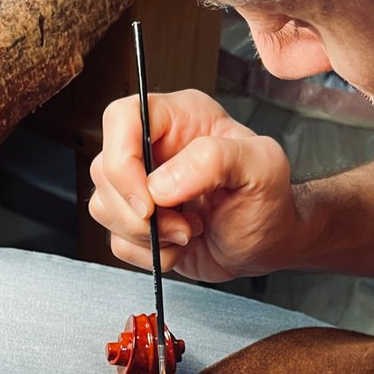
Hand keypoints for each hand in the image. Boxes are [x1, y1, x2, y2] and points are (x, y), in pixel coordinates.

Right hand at [88, 89, 305, 282]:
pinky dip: (150, 255)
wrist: (268, 244)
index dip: (123, 160)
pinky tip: (182, 246)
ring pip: (103, 208)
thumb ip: (212, 161)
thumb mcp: (261, 168)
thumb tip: (159, 185)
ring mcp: (142, 187)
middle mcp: (154, 148)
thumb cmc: (270, 200)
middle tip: (186, 226)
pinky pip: (117, 242)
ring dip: (148, 236)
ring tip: (190, 233)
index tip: (149, 201)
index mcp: (180, 118)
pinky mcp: (139, 223)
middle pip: (106, 170)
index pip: (122, 118)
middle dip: (141, 213)